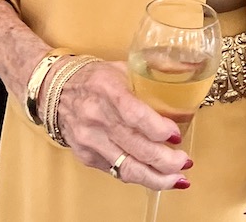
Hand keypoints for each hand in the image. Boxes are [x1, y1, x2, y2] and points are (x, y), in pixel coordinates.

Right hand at [46, 59, 192, 190]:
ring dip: (155, 177)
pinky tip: (156, 178)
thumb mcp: (122, 67)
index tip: (177, 135)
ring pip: (126, 167)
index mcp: (107, 89)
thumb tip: (191, 70)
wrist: (54, 91)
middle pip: (134, 146)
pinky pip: (116, 171)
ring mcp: (89, 141)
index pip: (133, 114)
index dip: (157, 128)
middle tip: (185, 162)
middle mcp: (96, 118)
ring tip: (177, 179)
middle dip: (164, 160)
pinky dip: (138, 176)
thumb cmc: (94, 77)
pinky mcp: (86, 157)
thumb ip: (153, 72)